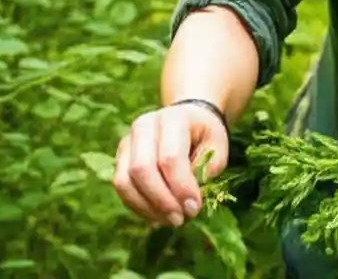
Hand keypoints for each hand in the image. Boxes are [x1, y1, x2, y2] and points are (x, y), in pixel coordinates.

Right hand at [112, 102, 228, 226]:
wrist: (187, 117)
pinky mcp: (120, 158)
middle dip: (161, 201)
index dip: (180, 187)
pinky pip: (122, 187)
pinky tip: (158, 215)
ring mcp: (128, 141)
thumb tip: (188, 201)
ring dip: (147, 207)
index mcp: (173, 119)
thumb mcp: (216, 146)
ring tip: (170, 220)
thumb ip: (206, 169)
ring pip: (125, 181)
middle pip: (142, 169)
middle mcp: (144, 126)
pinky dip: (138, 206)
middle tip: (180, 219)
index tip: (194, 208)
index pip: (170, 157)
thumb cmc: (204, 134)